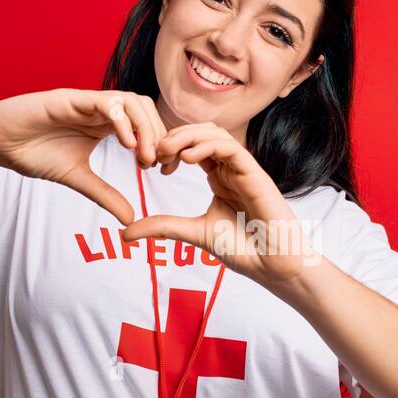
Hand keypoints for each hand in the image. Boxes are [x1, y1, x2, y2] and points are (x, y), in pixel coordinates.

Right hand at [0, 88, 167, 225]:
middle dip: (158, 134)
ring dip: (145, 127)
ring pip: (129, 100)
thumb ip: (104, 194)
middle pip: (144, 107)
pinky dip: (121, 120)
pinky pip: (104, 102)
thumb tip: (131, 218)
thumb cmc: (33, 153)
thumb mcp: (76, 178)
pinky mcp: (69, 99)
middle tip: (157, 164)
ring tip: (144, 157)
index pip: (145, 123)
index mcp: (104, 124)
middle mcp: (99, 109)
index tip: (163, 170)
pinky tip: (126, 144)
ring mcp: (85, 102)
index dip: (160, 142)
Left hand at [120, 123, 315, 290]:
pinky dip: (206, 146)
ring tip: (166, 152)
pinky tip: (187, 158)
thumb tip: (125, 232)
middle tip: (154, 152)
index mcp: (219, 177)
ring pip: (214, 134)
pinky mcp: (254, 172)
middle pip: (201, 133)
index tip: (151, 164)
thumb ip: (163, 227)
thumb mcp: (193, 233)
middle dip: (174, 136)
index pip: (192, 147)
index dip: (169, 148)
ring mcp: (243, 168)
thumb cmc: (243, 249)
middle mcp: (231, 168)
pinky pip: (230, 147)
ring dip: (187, 136)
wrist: (272, 263)